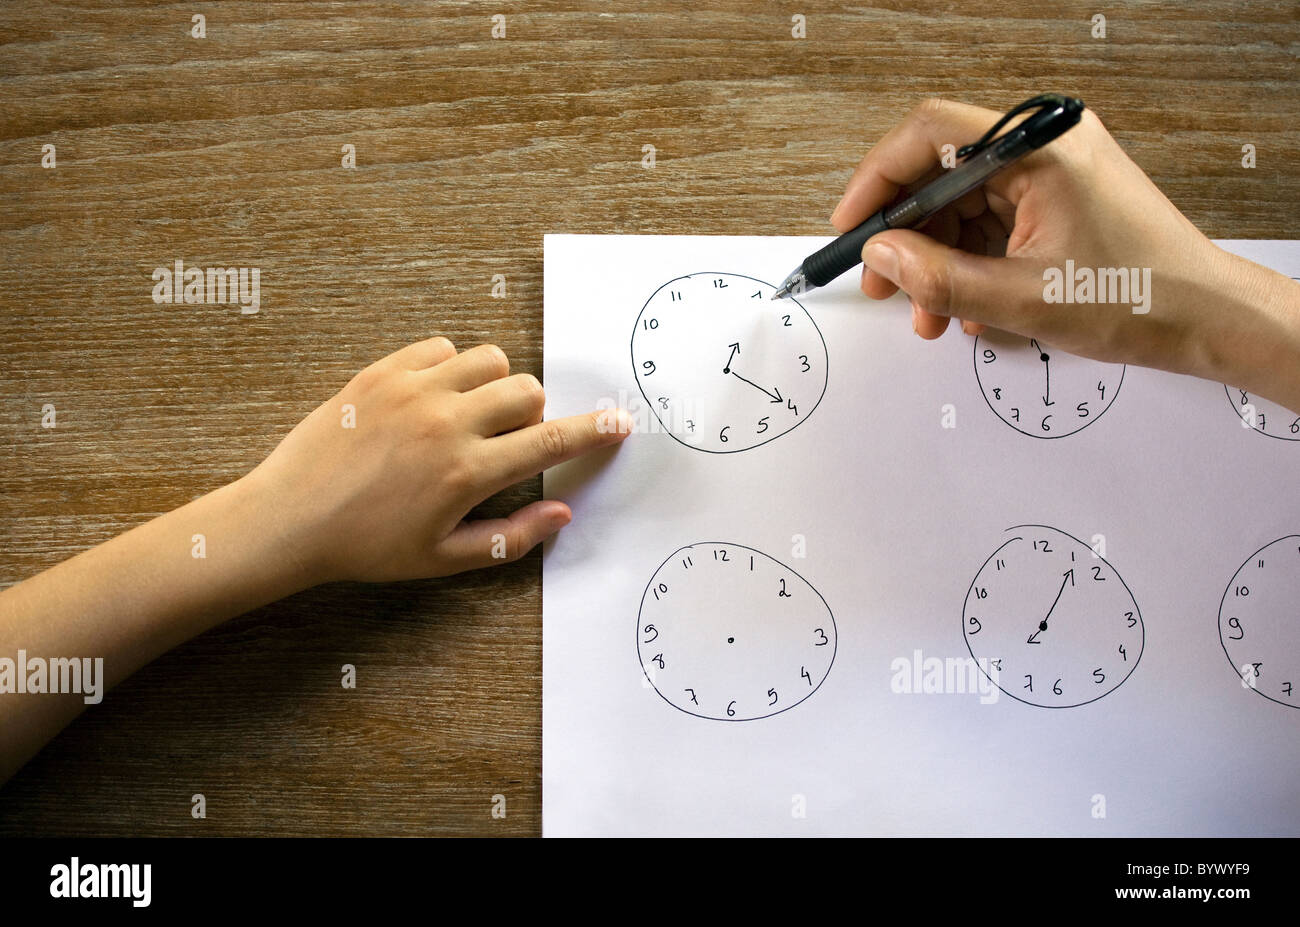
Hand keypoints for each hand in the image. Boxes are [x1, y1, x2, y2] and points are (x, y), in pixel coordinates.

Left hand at [245, 338, 630, 582]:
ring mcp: (412, 391)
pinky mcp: (381, 372)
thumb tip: (563, 513)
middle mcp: (446, 422)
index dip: (593, 431)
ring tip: (471, 415)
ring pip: (489, 359)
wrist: (289, 519)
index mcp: (467, 472)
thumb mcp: (444, 559)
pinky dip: (451, 366)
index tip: (618, 422)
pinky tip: (434, 399)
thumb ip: (512, 538)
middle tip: (505, 440)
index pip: (550, 441)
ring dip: (495, 384)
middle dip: (532, 413)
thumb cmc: (366, 546)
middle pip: (526, 390)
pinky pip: (441, 346)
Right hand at [832, 98, 1299, 410]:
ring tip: (928, 312)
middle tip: (881, 281)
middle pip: (941, 172)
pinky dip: (967, 263)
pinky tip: (965, 306)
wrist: (1206, 319)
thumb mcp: (1023, 299)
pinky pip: (988, 223)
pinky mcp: (1055, 201)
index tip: (853, 223)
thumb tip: (882, 256)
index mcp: (1041, 148)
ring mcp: (1051, 174)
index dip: (879, 177)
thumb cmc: (1141, 297)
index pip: (932, 132)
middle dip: (905, 233)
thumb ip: (941, 278)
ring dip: (935, 260)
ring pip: (961, 205)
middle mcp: (1044, 148)